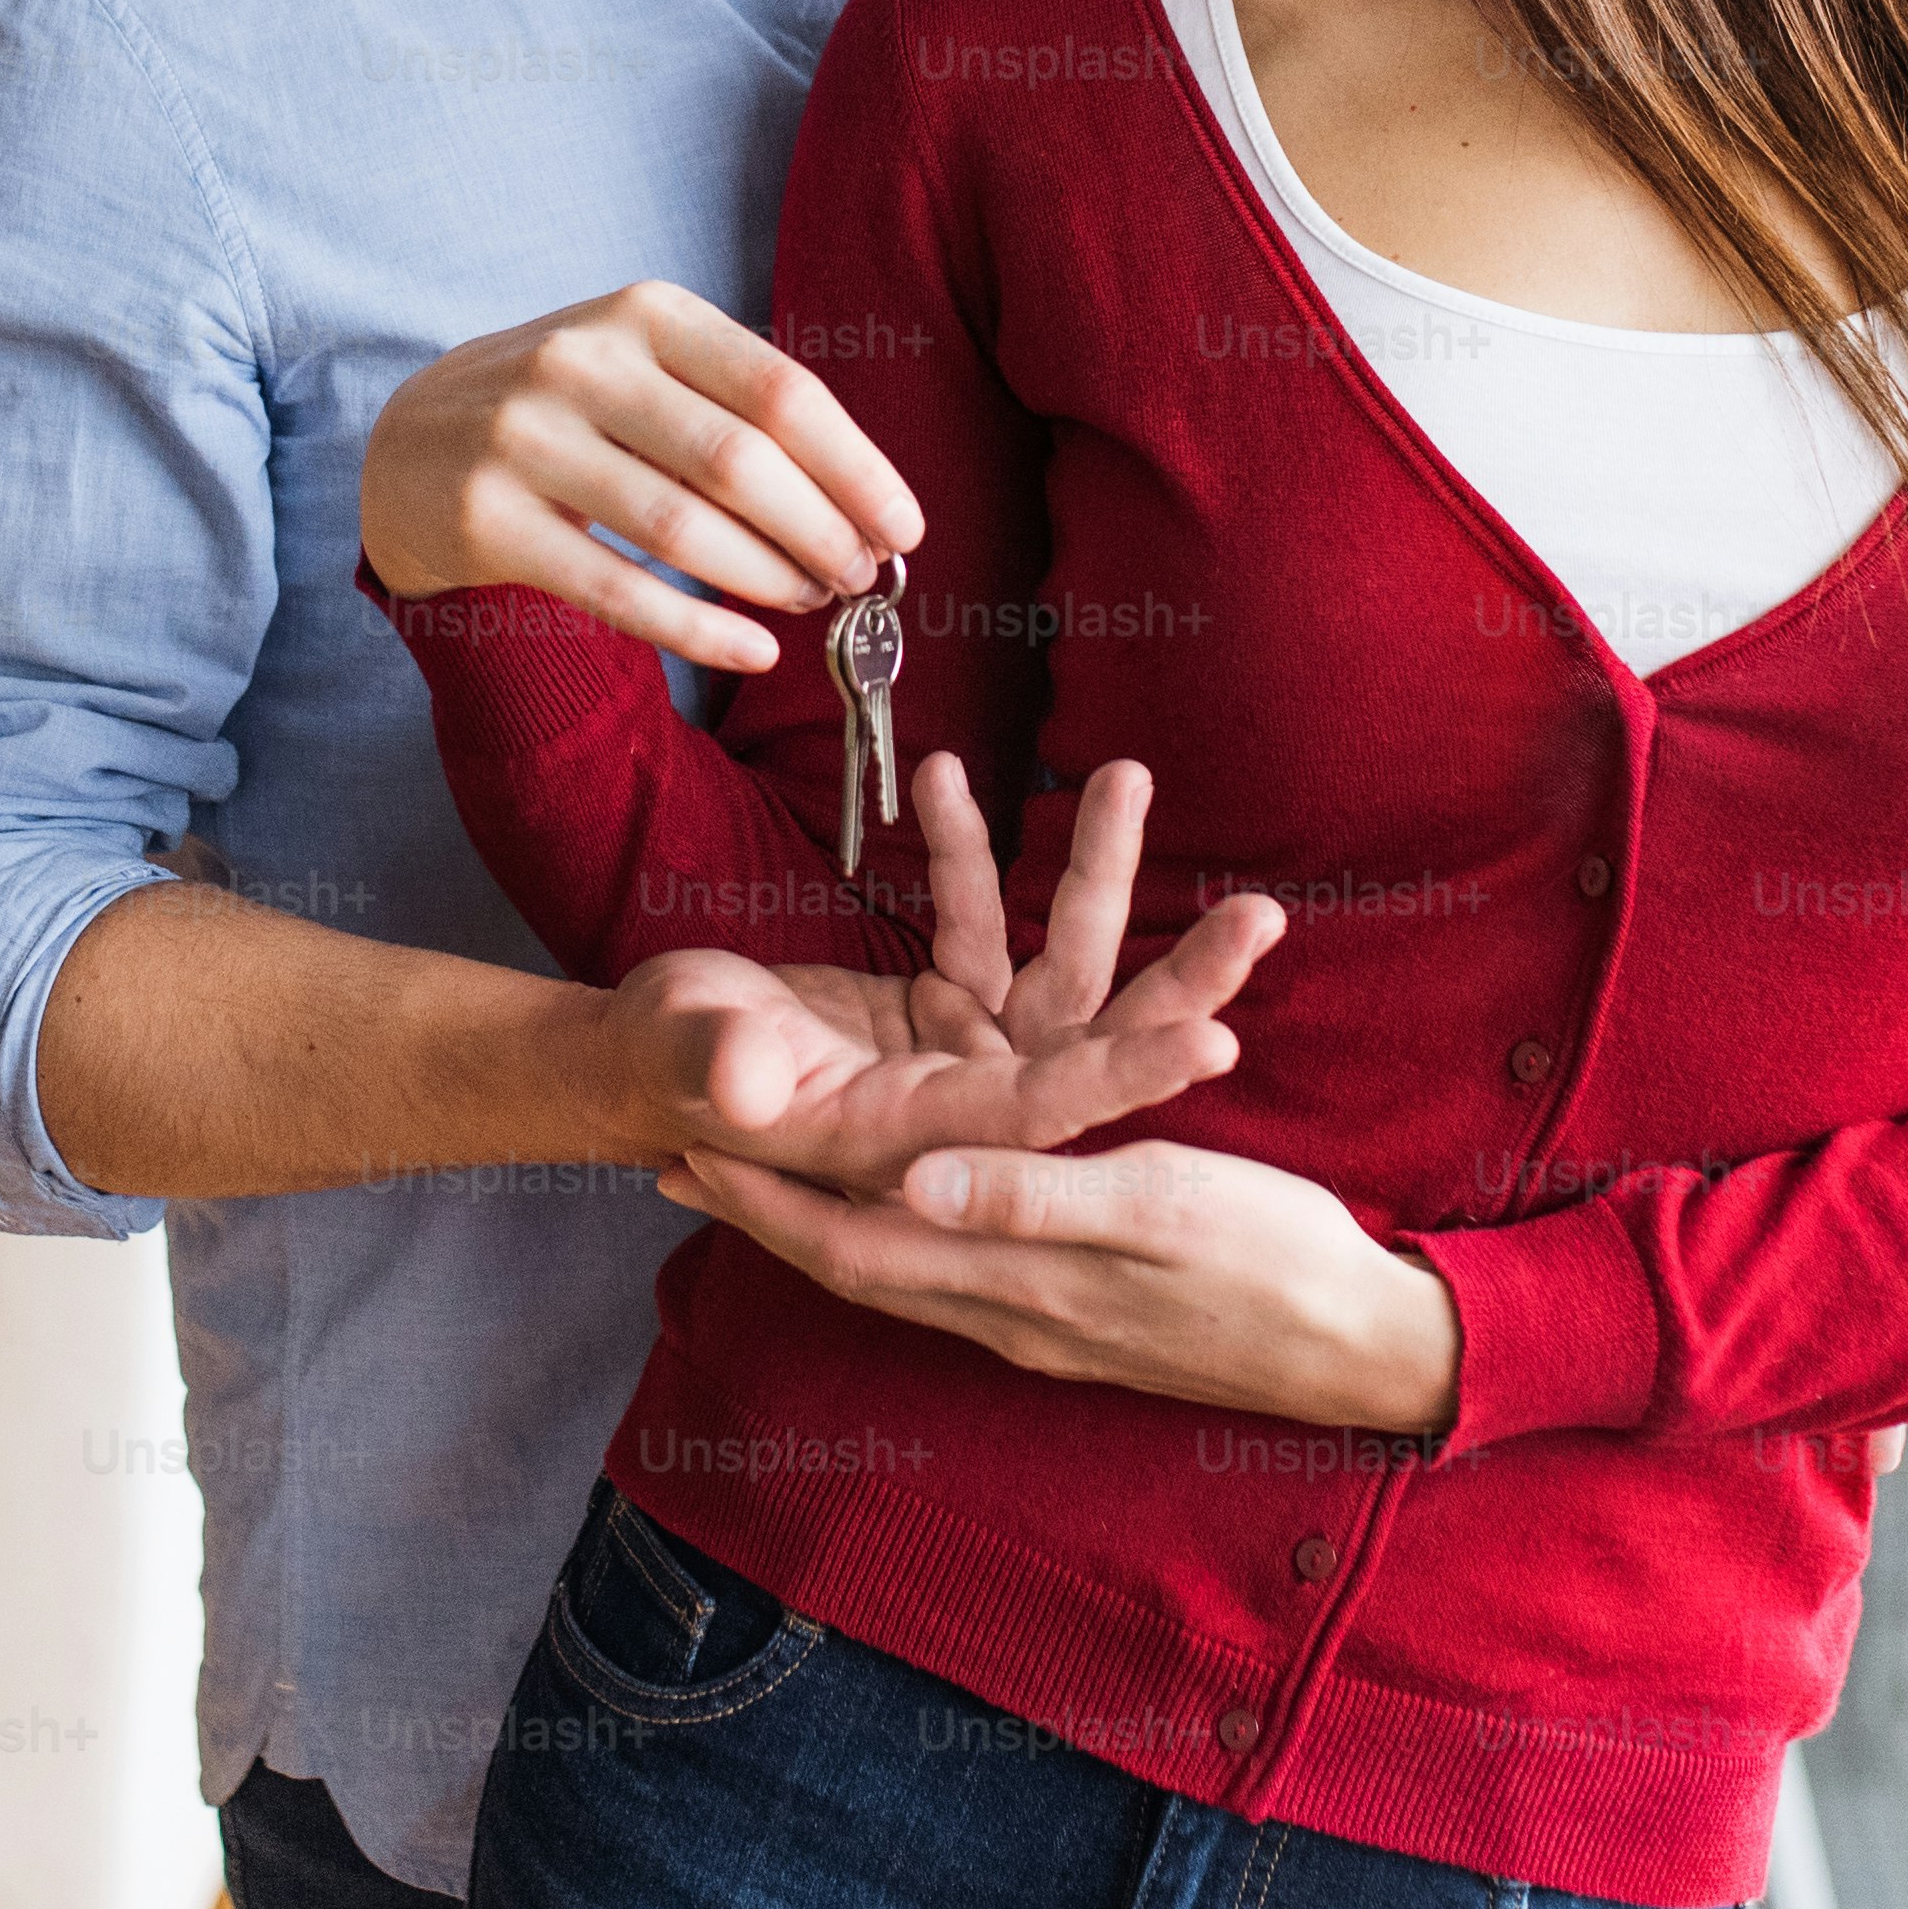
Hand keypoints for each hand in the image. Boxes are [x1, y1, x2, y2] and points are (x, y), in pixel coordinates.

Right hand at [361, 281, 913, 675]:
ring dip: (769, 578)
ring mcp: (525, 437)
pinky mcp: (485, 518)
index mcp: (645, 312)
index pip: (779, 390)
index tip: (906, 527)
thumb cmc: (568, 408)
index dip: (856, 466)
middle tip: (862, 577)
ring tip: (815, 602)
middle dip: (822, 530)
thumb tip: (863, 498)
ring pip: (681, 527)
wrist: (411, 442)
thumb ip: (737, 408)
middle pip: (739, 461)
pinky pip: (614, 588)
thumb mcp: (645, 365)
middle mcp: (581, 361)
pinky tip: (753, 651)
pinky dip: (698, 629)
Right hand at [601, 759, 1276, 1192]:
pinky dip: (965, 847)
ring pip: (1059, 965)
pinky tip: (939, 773)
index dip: (1127, 1076)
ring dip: (1095, 870)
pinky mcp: (939, 1005)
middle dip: (1180, 983)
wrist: (645, 1060)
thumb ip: (723, 1063)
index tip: (1217, 1038)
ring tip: (1126, 775)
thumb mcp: (685, 1056)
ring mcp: (956, 1051)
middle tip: (1262, 919)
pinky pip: (976, 916)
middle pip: (1095, 1042)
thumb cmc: (659, 1065)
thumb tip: (751, 1077)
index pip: (1043, 1113)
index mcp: (914, 1135)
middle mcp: (958, 1101)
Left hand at [667, 1137, 1464, 1433]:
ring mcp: (1044, 1321)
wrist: (1365, 1347)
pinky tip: (890, 1205)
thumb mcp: (1162, 1208)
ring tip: (759, 1174)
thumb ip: (1036, 1197)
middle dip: (763, 1212)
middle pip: (853, 1264)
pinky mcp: (1079, 1311)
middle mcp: (1011, 1314)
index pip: (854, 1243)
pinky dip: (893, 1233)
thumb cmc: (1276, 1262)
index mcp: (1019, 1281)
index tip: (681, 1146)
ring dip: (818, 1222)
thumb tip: (910, 1187)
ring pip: (896, 1271)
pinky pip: (949, 1273)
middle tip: (679, 1158)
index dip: (764, 1198)